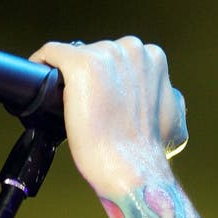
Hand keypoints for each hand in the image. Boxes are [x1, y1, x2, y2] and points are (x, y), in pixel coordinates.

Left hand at [28, 37, 187, 197]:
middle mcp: (132, 49)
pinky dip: (43, 64)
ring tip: (71, 105)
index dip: (112, 80)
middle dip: (93, 77)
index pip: (122, 59)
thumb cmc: (150, 151)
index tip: (105, 101)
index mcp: (154, 59)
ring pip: (76, 55)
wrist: (132, 168)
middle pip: (99, 53)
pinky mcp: (79, 63)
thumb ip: (168, 97)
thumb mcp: (174, 118)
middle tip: (90, 108)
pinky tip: (42, 82)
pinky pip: (51, 53)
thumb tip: (167, 93)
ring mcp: (106, 54)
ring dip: (70, 76)